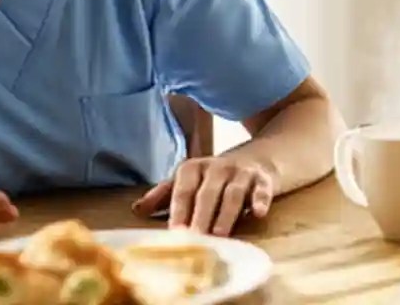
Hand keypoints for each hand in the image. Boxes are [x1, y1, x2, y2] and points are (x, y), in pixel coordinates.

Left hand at [131, 157, 274, 236]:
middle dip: (200, 217)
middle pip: (206, 194)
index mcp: (193, 168)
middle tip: (194, 239)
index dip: (178, 211)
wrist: (258, 159)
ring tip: (220, 235)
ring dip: (225, 215)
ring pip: (232, 194)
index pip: (183, 191)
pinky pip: (262, 189)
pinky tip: (258, 213)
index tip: (174, 233)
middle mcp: (216, 167)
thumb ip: (164, 195)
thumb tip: (136, 210)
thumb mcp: (189, 181)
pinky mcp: (263, 179)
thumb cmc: (215, 178)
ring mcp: (241, 172)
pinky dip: (260, 200)